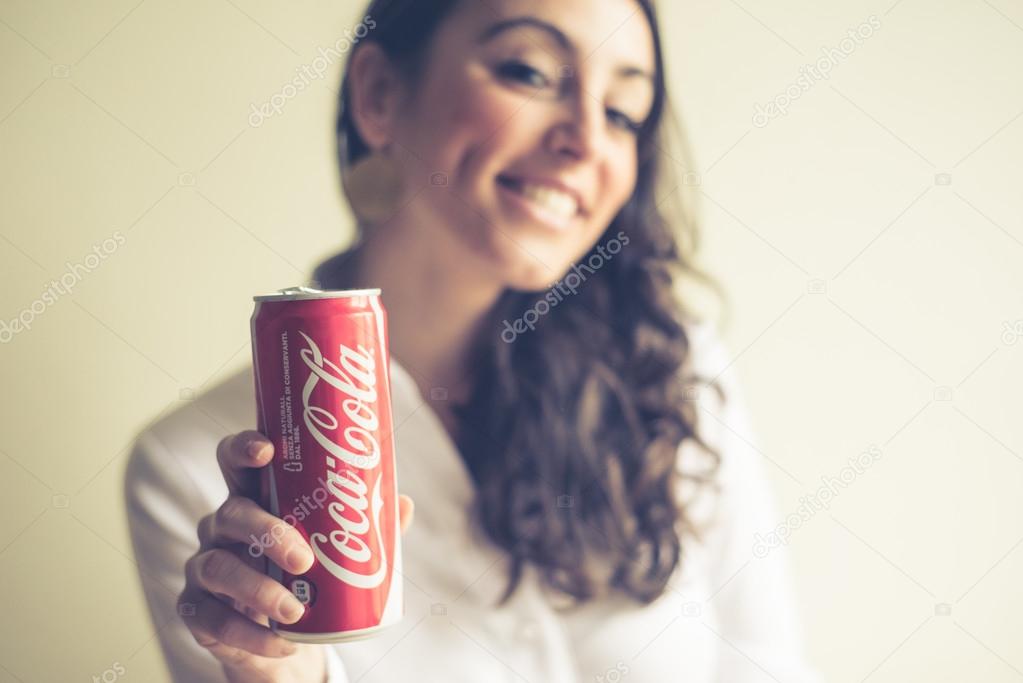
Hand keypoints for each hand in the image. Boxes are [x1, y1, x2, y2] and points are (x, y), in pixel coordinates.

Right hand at [177, 430, 414, 682]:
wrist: (279, 635)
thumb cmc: (304, 574)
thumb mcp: (332, 548)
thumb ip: (365, 527)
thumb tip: (402, 504)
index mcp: (253, 500)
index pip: (235, 461)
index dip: (244, 448)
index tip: (267, 450)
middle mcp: (222, 527)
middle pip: (231, 513)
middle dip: (267, 531)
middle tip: (304, 559)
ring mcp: (204, 567)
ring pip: (218, 567)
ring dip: (258, 590)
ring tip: (295, 610)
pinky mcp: (196, 610)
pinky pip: (213, 620)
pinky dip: (250, 635)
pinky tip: (283, 641)